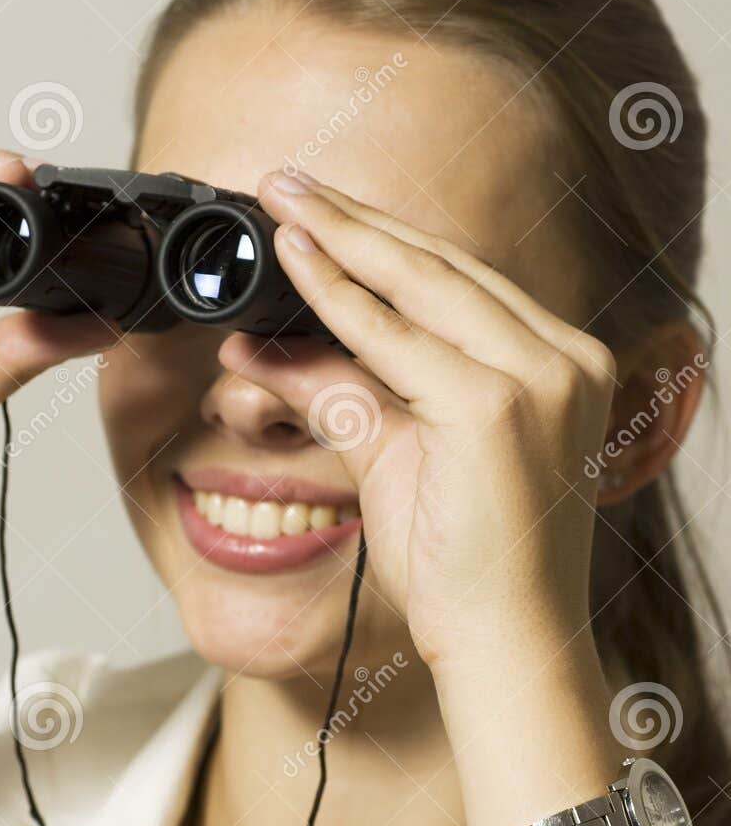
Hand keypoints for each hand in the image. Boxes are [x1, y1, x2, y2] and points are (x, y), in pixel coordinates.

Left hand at [224, 170, 617, 676]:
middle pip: (443, 266)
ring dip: (342, 238)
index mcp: (557, 365)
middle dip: (355, 219)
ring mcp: (539, 378)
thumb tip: (263, 348)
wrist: (506, 644)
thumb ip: (342, 393)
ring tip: (283, 201)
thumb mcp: (396, 458)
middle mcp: (563, 360)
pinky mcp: (497, 406)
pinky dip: (338, 300)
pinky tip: (297, 265)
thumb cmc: (468, 567)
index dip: (384, 240)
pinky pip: (397, 338)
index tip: (322, 209)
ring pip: (421, 285)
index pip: (460, 283)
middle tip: (286, 181)